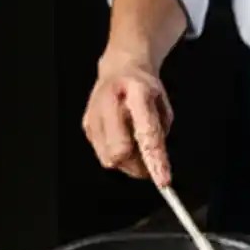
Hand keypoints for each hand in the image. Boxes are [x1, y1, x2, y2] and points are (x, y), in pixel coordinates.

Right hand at [82, 52, 174, 186]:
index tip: (163, 181)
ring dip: (126, 161)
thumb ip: (159, 133)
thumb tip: (154, 165)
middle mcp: (110, 103)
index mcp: (136, 92)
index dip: (155, 160)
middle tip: (149, 162)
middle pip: (120, 153)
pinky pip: (102, 154)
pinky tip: (120, 137)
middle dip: (136, 164)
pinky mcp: (86, 126)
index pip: (146, 133)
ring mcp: (94, 115)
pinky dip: (116, 154)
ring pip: (110, 159)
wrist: (118, 68)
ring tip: (134, 143)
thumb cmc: (142, 86)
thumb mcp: (161, 103)